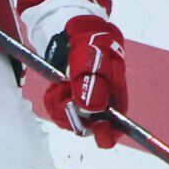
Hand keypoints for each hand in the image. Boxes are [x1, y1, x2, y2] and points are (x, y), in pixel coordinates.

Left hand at [45, 15, 127, 148]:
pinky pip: (57, 111)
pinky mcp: (69, 102)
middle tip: (65, 91)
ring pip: (69, 120)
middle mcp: (100, 107)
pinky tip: (57, 85)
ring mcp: (83, 106)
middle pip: (86, 128)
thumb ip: (93, 80)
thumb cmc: (93, 43)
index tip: (96, 128)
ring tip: (62, 84)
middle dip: (72, 114)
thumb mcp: (94, 56)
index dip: (106, 135)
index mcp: (115, 100)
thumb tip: (91, 108)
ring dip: (60, 104)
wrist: (75, 33)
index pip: (115, 130)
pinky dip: (53, 99)